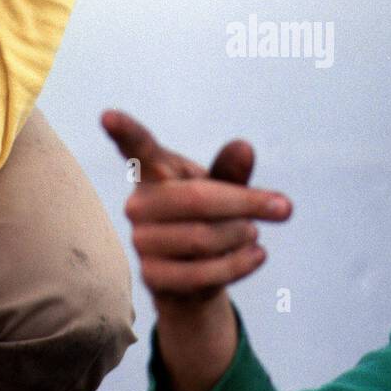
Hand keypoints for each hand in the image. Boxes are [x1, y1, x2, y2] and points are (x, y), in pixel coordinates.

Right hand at [101, 110, 291, 309]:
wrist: (194, 272)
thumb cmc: (206, 215)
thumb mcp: (222, 187)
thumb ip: (231, 170)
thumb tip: (245, 147)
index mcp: (153, 170)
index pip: (136, 147)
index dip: (122, 130)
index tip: (107, 115)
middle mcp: (138, 203)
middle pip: (197, 199)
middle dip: (246, 204)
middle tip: (284, 207)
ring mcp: (141, 241)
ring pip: (204, 238)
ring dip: (242, 236)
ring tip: (253, 233)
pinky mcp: (152, 276)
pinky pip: (204, 273)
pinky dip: (239, 264)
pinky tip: (256, 255)